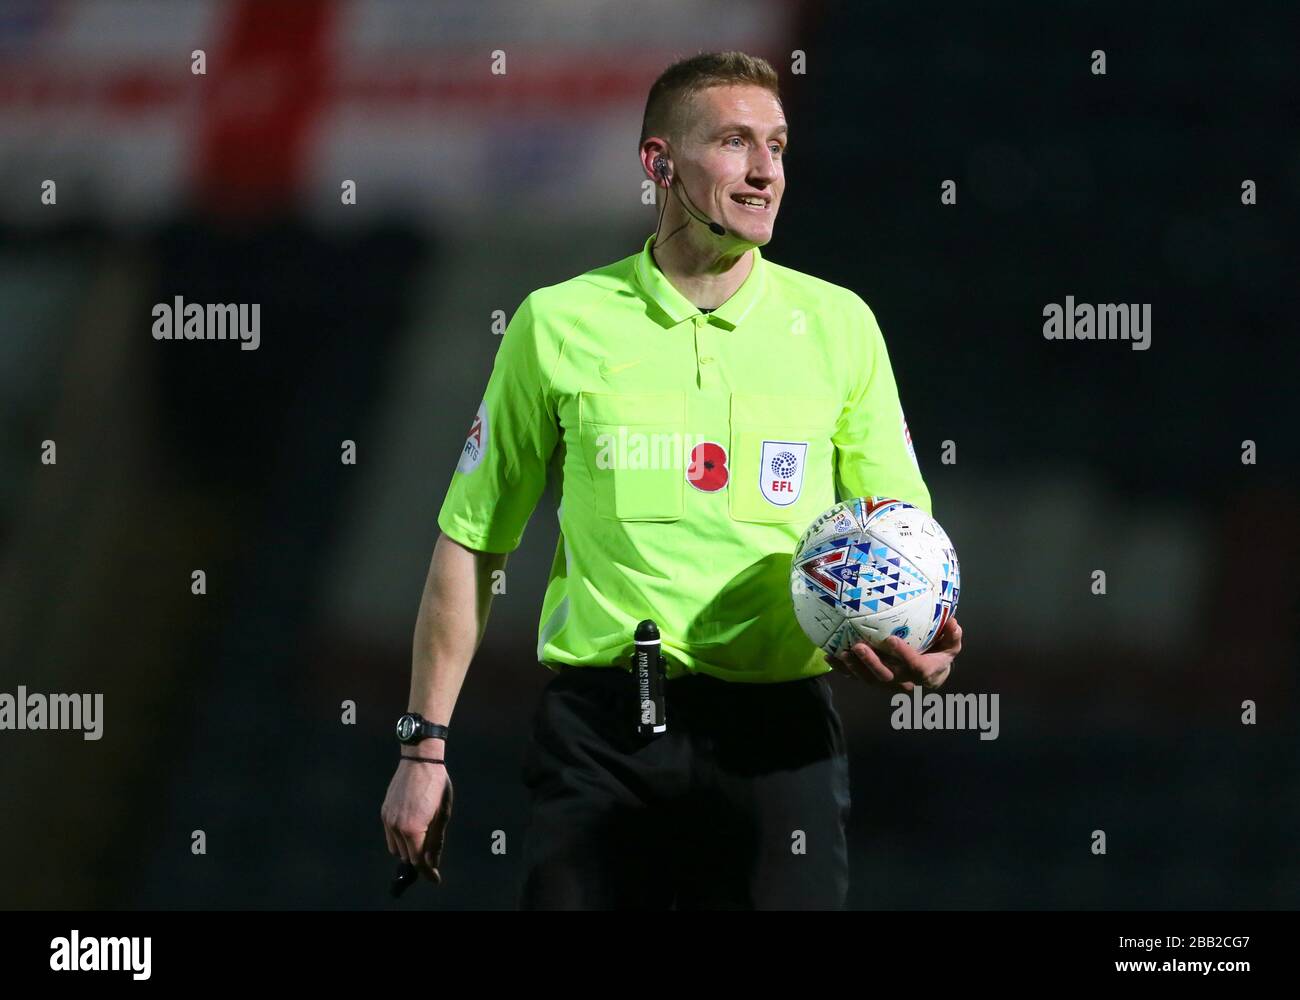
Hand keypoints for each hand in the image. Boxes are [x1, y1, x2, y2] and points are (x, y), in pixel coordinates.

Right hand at [381, 759, 453, 883]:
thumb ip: (436, 841)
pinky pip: (390, 835)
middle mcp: (396, 826)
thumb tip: (432, 862)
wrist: (420, 760)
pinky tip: (412, 826)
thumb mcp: (443, 814)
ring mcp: (388, 819)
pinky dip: (400, 837)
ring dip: (409, 848)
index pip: (418, 860)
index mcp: (413, 828)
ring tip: (423, 836)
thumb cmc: (436, 785)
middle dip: (419, 858)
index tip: (435, 879)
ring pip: (396, 848)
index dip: (427, 872)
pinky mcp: (384, 812)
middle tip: (432, 854)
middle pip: (407, 856)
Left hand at [825, 616, 962, 691]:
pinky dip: (842, 669)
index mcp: (924, 672)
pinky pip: (856, 677)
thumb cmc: (939, 654)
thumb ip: (952, 636)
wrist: (930, 675)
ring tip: (840, 652)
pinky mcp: (874, 681)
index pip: (915, 667)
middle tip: (858, 646)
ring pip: (868, 680)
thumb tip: (953, 622)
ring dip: (853, 667)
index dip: (903, 655)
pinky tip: (829, 656)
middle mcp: (903, 680)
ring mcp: (887, 683)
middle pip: (886, 676)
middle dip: (871, 663)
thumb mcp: (951, 646)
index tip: (892, 640)